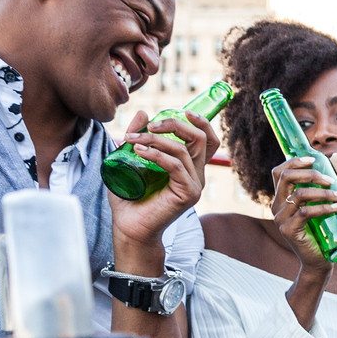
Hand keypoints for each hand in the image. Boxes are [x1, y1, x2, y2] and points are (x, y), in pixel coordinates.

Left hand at [111, 109, 212, 269]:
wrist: (129, 226)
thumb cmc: (129, 197)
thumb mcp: (130, 159)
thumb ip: (137, 137)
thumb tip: (143, 114)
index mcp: (189, 166)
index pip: (207, 140)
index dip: (201, 123)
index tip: (183, 111)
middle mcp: (196, 174)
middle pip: (202, 139)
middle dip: (177, 125)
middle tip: (151, 126)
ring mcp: (194, 185)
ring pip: (185, 150)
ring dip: (156, 140)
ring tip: (132, 141)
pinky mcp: (188, 194)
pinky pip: (175, 166)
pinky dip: (156, 155)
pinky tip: (139, 151)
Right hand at [268, 155, 336, 272]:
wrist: (317, 260)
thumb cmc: (321, 229)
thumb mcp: (323, 201)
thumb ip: (327, 180)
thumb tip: (335, 156)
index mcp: (281, 197)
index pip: (279, 172)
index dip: (294, 162)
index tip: (313, 159)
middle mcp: (276, 206)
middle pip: (286, 178)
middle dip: (311, 174)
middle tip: (332, 180)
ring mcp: (280, 219)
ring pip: (299, 195)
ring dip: (323, 192)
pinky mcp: (288, 230)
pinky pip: (306, 212)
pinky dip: (324, 207)